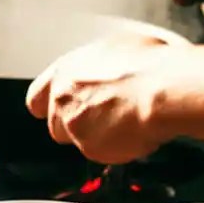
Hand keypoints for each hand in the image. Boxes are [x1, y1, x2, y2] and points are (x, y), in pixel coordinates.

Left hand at [25, 34, 176, 164]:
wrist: (167, 89)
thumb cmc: (152, 64)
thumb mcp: (119, 48)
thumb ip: (98, 66)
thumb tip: (106, 68)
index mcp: (65, 71)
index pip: (37, 98)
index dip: (49, 106)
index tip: (63, 109)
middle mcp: (62, 99)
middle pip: (57, 124)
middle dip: (77, 124)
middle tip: (106, 116)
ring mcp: (75, 126)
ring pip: (79, 141)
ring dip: (97, 136)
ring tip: (126, 121)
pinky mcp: (92, 149)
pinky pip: (102, 154)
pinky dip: (119, 148)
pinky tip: (137, 132)